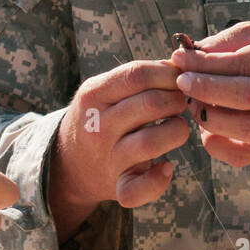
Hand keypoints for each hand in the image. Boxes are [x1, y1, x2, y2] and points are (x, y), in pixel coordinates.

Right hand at [50, 60, 190, 230]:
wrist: (68, 163)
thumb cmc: (99, 117)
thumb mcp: (106, 90)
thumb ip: (137, 75)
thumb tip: (179, 61)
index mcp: (94, 94)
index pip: (137, 74)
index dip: (167, 73)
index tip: (179, 78)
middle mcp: (97, 125)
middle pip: (150, 103)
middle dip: (177, 99)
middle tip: (181, 102)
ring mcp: (107, 157)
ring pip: (151, 141)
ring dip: (177, 130)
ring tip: (177, 126)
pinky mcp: (117, 186)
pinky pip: (141, 188)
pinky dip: (160, 179)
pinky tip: (167, 167)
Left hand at [170, 21, 249, 167]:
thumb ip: (225, 42)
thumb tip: (189, 55)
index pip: (239, 63)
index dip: (204, 63)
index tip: (179, 58)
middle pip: (244, 95)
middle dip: (205, 89)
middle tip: (181, 81)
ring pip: (246, 128)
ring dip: (210, 118)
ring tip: (192, 103)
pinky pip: (246, 155)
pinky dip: (219, 148)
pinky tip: (205, 131)